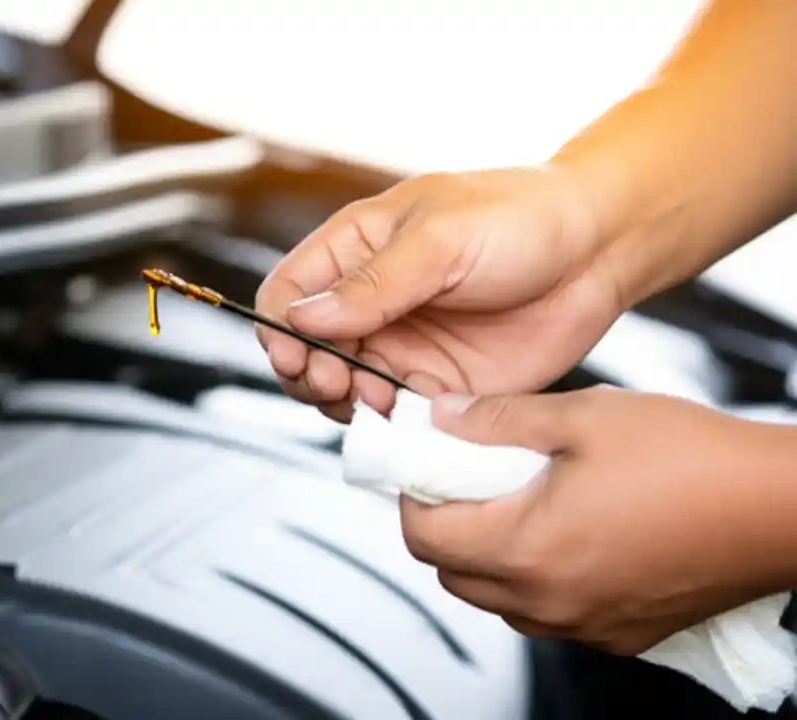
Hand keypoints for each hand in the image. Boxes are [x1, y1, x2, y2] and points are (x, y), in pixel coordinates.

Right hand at [255, 167, 623, 420]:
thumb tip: (305, 320)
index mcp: (355, 249)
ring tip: (372, 400)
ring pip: (341, 389)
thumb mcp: (442, 239)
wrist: (599, 249)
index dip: (279, 328)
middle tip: (336, 382)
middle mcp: (368, 302)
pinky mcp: (436, 384)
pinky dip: (387, 426)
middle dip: (308, 373)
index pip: (287, 293)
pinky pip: (393, 416)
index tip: (297, 354)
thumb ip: (375, 283)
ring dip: (343, 402)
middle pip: (304, 351)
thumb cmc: (519, 219)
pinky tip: (403, 418)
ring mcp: (399, 345)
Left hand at [403, 386, 796, 654]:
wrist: (781, 508)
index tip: (426, 465)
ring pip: (497, 599)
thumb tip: (443, 417)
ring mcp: (584, 623)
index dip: (413, 494)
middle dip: (445, 525)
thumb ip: (499, 420)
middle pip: (451, 574)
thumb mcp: (583, 417)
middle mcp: (548, 599)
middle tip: (469, 479)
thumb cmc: (694, 462)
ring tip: (522, 500)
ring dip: (489, 555)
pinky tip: (568, 532)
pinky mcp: (620, 634)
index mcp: (526, 548)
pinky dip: (537, 578)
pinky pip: (548, 613)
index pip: (424, 536)